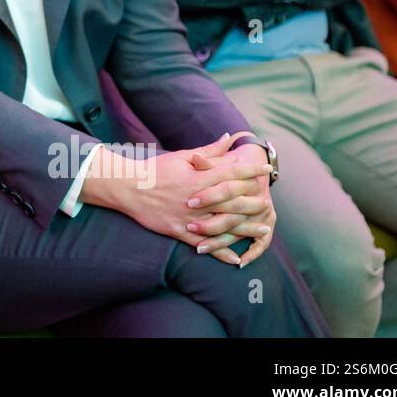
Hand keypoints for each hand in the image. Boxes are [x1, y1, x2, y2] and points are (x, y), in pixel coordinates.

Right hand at [81, 139, 273, 262]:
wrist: (127, 187)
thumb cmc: (154, 170)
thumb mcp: (181, 157)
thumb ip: (208, 151)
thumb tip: (229, 138)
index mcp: (196, 178)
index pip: (230, 173)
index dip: (250, 170)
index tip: (265, 169)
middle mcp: (195, 199)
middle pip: (231, 201)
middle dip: (253, 202)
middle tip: (268, 203)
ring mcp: (188, 217)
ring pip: (222, 225)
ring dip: (245, 228)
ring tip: (263, 230)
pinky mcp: (178, 231)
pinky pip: (203, 244)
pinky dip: (220, 251)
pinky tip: (236, 257)